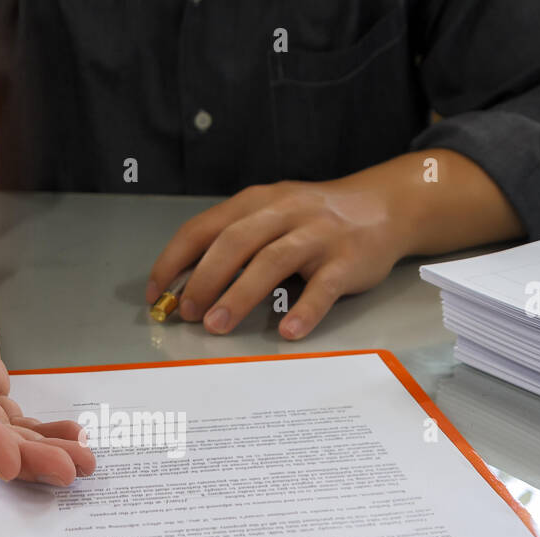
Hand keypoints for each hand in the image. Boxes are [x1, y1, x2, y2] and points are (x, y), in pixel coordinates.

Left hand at [147, 178, 405, 339]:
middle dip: (203, 279)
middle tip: (186, 313)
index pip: (204, 228)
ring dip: (240, 295)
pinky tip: (288, 332)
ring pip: (272, 261)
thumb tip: (186, 285)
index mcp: (256, 202)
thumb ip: (233, 243)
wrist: (384, 206)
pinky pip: (324, 286)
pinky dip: (305, 309)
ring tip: (217, 325)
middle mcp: (284, 212)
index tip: (156, 293)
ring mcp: (317, 234)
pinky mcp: (348, 259)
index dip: (174, 260)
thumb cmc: (314, 220)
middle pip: (234, 242)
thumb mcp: (270, 217)